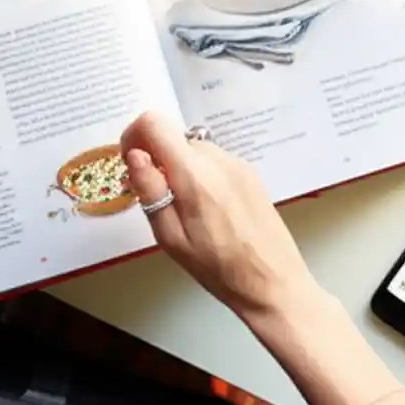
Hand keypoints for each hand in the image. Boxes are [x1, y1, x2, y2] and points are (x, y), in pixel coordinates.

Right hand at [122, 114, 404, 404]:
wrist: (273, 281)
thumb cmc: (219, 268)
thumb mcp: (171, 237)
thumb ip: (150, 190)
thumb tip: (135, 156)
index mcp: (195, 174)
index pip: (154, 123)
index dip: (134, 137)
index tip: (132, 164)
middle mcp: (218, 159)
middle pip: (174, 138)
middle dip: (157, 161)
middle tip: (158, 201)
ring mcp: (238, 164)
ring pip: (194, 151)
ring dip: (180, 170)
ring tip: (187, 213)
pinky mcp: (250, 174)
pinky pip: (214, 163)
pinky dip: (201, 177)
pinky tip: (209, 212)